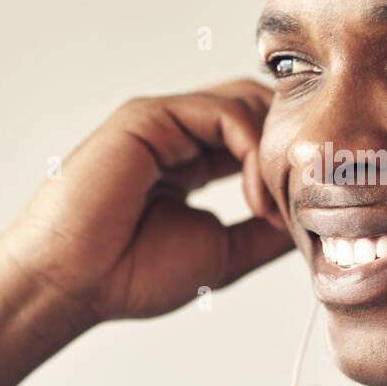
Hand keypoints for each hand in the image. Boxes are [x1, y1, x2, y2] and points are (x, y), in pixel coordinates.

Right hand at [0, 78, 292, 325]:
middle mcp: (180, 137)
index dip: (291, 163)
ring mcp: (164, 123)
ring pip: (246, 102)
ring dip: (274, 150)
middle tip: (308, 195)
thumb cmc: (130, 274)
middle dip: (291, 146)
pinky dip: (251, 146)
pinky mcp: (149, 117)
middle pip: (259, 110)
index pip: (259, 139)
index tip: (312, 210)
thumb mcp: (224, 252)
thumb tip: (314, 223)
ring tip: (274, 203)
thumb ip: (265, 232)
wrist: (72, 282)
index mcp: (193, 163)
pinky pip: (220, 111)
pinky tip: (252, 191)